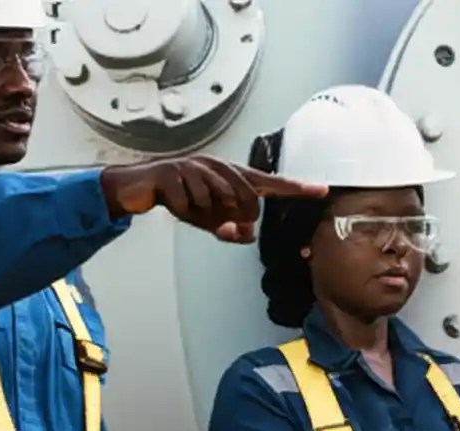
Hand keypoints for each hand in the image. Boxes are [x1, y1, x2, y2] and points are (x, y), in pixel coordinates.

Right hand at [101, 157, 327, 242]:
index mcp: (230, 175)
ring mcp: (195, 166)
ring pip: (214, 199)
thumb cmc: (179, 199)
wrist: (138, 186)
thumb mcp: (207, 220)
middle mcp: (217, 165)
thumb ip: (228, 228)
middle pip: (244, 196)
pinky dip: (181, 209)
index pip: (269, 183)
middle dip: (234, 215)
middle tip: (219, 222)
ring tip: (187, 206)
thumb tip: (244, 235)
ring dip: (201, 211)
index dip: (295, 187)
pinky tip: (172, 202)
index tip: (321, 190)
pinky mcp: (174, 172)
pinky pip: (189, 201)